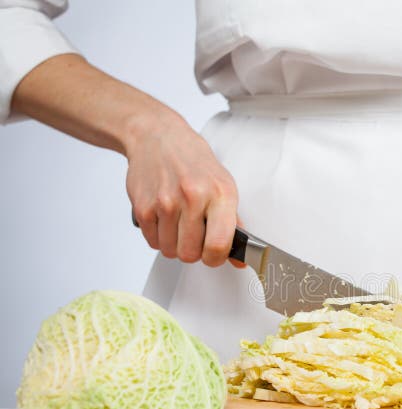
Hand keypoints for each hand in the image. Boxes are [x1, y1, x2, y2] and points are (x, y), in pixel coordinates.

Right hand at [126, 114, 242, 266]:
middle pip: (190, 254)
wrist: (158, 138)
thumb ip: (233, 224)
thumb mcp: (224, 186)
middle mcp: (192, 197)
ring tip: (179, 224)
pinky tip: (165, 219)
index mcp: (220, 194)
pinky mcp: (143, 207)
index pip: (218, 244)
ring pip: (170, 251)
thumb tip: (240, 258)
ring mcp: (165, 202)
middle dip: (194, 252)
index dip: (216, 258)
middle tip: (196, 236)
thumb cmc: (194, 163)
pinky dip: (159, 237)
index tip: (214, 254)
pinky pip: (153, 242)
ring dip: (175, 244)